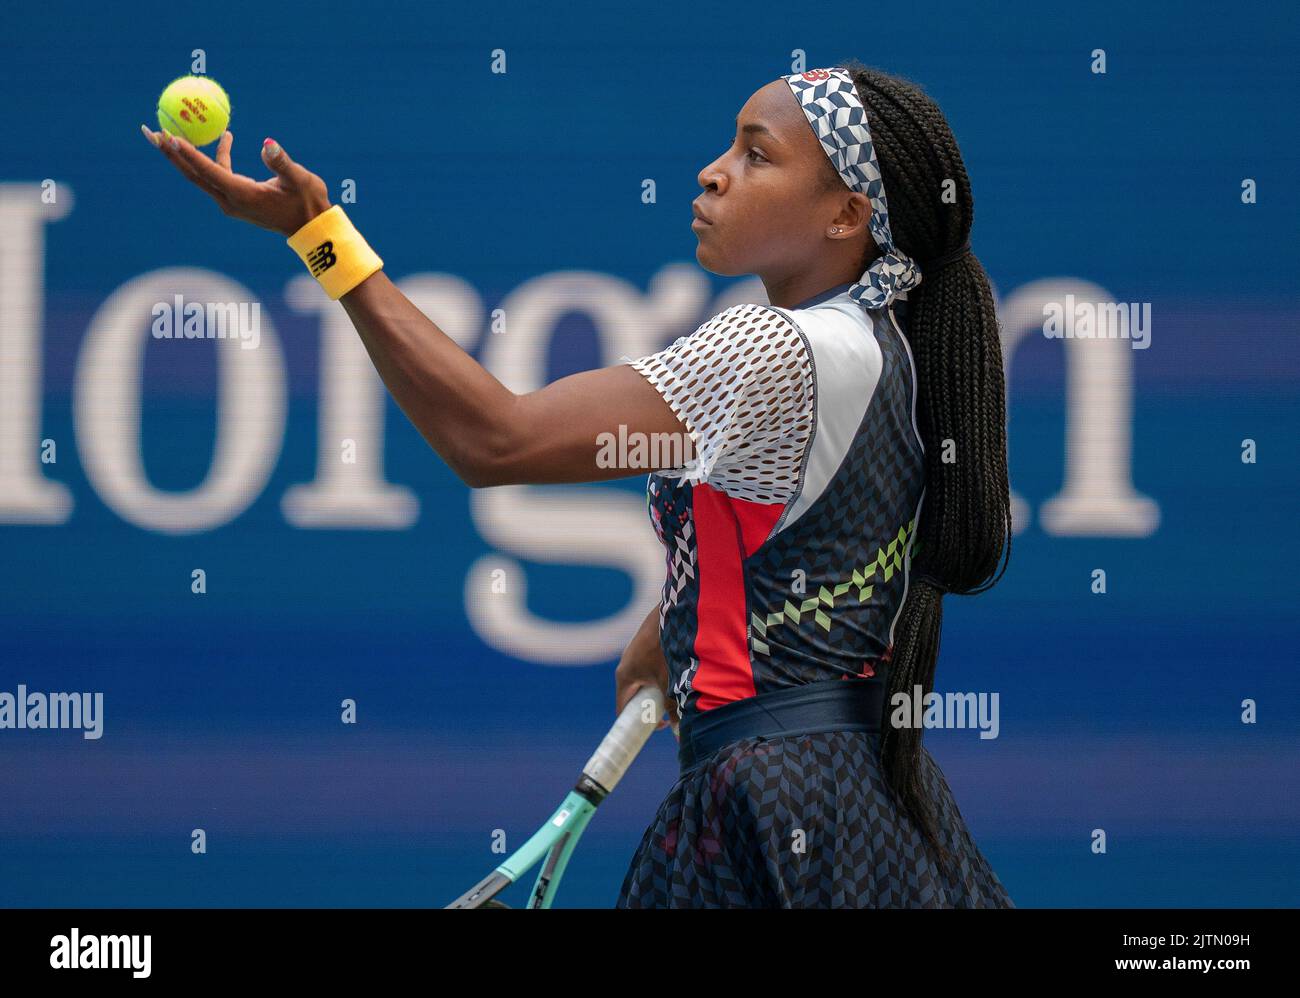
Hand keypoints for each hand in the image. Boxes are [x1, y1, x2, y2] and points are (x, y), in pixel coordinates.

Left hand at [141, 125, 332, 237]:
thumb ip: (281, 161)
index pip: (209, 171)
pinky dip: (213, 158)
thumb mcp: (300, 179)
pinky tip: (226, 138)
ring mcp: (231, 202)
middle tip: (150, 131)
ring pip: (201, 175)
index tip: (170, 136)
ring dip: (185, 154)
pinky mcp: (236, 200)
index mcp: (243, 196)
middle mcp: (231, 201)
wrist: (311, 228)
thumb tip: (266, 143)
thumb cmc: (308, 203)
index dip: (189, 153)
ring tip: (171, 131)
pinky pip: (217, 176)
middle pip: (192, 174)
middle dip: (169, 153)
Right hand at [615, 608, 678, 731]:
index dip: (634, 724)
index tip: (652, 730)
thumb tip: (681, 734)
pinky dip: (661, 675)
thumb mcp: (670, 682)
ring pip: (644, 680)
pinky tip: (679, 673)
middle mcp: (626, 664)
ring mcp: (635, 652)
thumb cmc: (668, 649)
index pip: (622, 709)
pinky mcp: (647, 644)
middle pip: (633, 695)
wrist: (674, 612)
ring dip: (657, 691)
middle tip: (669, 716)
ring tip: (676, 694)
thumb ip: (674, 708)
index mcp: (625, 676)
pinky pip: (650, 667)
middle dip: (649, 708)